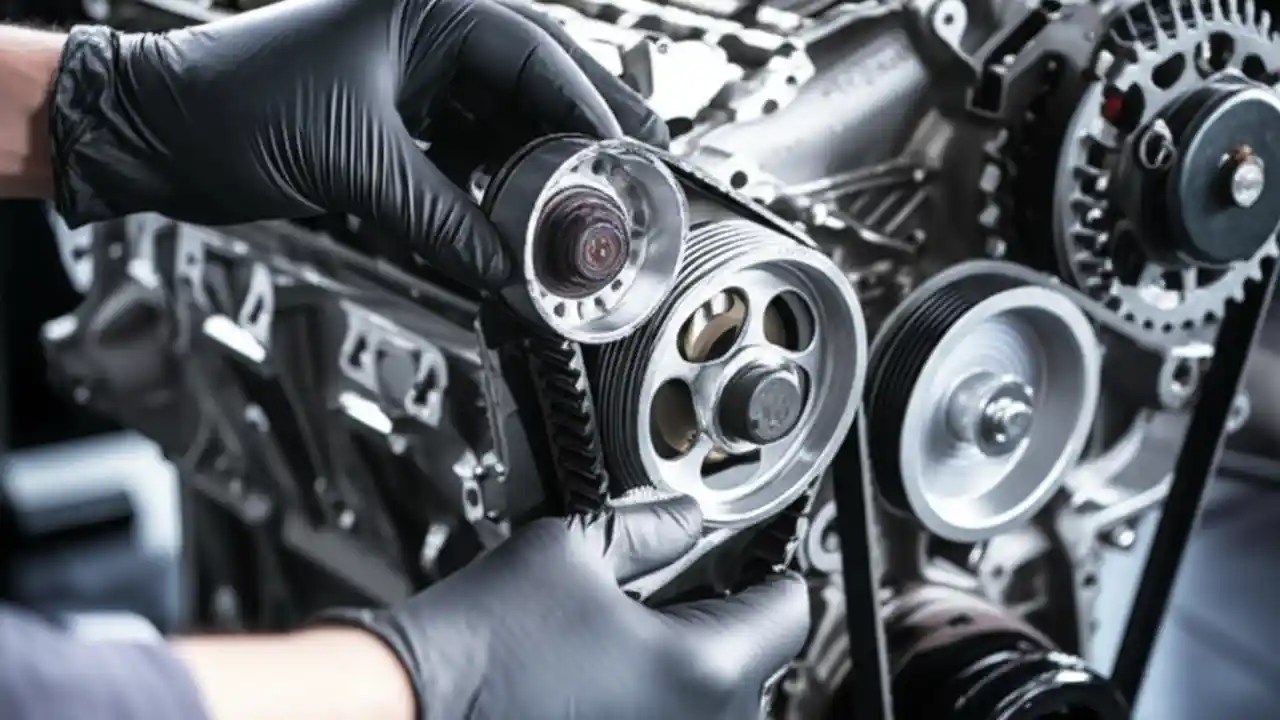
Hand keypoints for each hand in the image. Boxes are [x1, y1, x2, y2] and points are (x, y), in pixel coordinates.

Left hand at [50, 0, 665, 289]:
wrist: (158, 135)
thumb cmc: (230, 108)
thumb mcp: (358, 166)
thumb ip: (445, 221)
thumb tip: (508, 269)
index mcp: (427, 6)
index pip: (535, 56)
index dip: (589, 110)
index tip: (629, 154)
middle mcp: (427, 29)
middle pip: (535, 78)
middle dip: (584, 127)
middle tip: (638, 164)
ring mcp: (412, 71)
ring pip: (503, 115)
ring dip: (542, 161)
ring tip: (587, 200)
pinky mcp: (395, 113)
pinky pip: (466, 145)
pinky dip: (494, 181)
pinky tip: (522, 214)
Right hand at [321, 497, 810, 719]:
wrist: (416, 708)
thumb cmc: (484, 645)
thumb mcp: (575, 549)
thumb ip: (653, 528)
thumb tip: (685, 520)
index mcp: (705, 670)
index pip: (788, 612)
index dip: (772, 571)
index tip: (754, 557)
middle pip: (756, 660)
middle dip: (722, 616)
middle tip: (672, 585)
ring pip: (715, 699)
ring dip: (689, 661)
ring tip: (626, 630)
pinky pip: (672, 718)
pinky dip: (656, 696)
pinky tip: (604, 670)